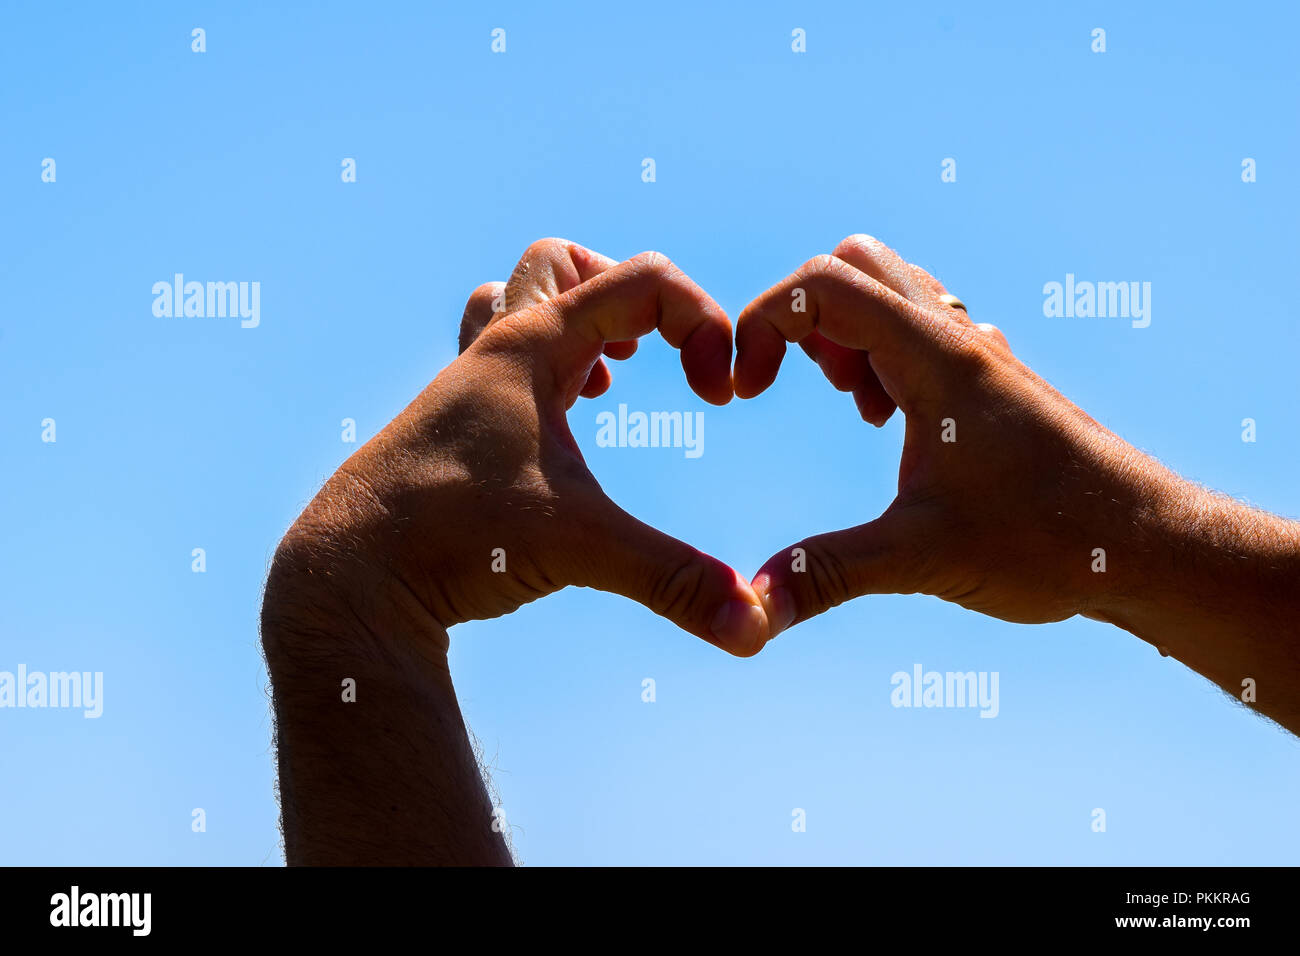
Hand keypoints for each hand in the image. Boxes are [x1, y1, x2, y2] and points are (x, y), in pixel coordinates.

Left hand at [271, 238, 770, 655]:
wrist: (350, 574)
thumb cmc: (451, 540)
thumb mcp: (581, 549)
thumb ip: (675, 581)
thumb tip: (755, 629)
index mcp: (530, 348)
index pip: (641, 279)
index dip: (703, 323)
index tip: (716, 397)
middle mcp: (493, 352)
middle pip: (560, 262)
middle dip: (624, 295)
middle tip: (652, 358)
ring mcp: (465, 386)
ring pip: (514, 302)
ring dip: (570, 324)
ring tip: (604, 384)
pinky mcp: (453, 427)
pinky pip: (497, 360)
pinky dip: (540, 371)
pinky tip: (562, 430)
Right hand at [736, 234, 1179, 635]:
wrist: (1154, 547)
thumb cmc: (1052, 542)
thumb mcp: (920, 558)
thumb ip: (824, 575)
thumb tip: (747, 611)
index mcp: (935, 357)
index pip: (823, 284)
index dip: (761, 323)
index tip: (746, 391)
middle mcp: (960, 338)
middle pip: (857, 264)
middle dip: (804, 318)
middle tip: (801, 386)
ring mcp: (983, 356)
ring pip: (896, 292)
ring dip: (850, 334)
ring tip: (856, 406)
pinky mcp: (997, 384)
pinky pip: (927, 329)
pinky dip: (888, 355)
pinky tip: (896, 424)